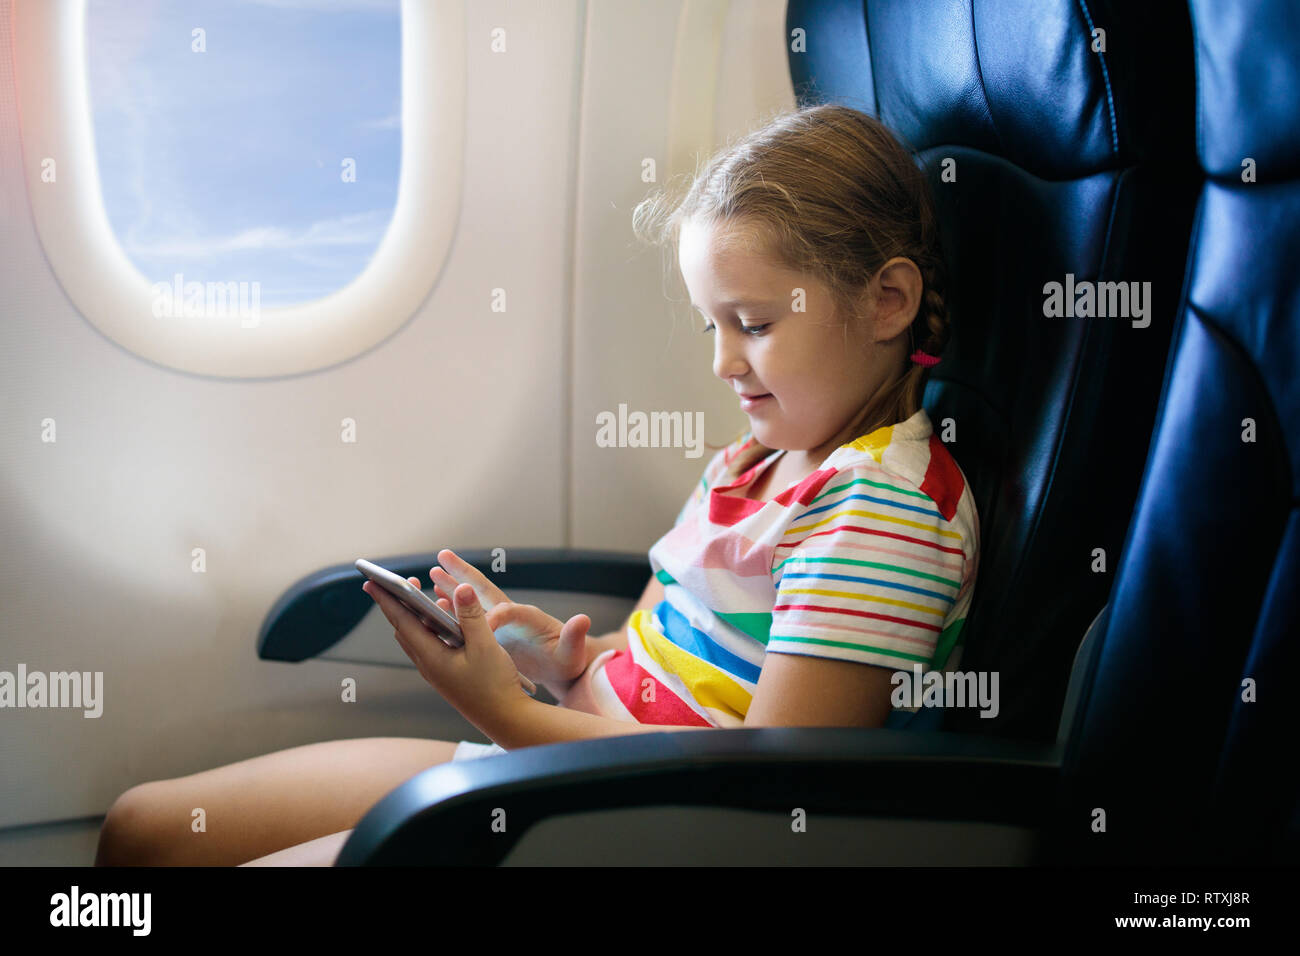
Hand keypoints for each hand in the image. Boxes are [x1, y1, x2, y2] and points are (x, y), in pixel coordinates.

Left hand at [362, 575, 528, 724]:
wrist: (505, 718)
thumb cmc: (495, 686)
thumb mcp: (485, 646)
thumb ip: (472, 615)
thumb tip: (461, 587)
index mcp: (431, 657)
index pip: (402, 621)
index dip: (386, 599)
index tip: (371, 582)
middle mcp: (428, 664)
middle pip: (403, 629)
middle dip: (396, 604)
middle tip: (392, 583)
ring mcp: (436, 671)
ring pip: (415, 637)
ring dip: (412, 615)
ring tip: (414, 596)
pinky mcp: (446, 674)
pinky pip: (429, 645)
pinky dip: (428, 627)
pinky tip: (441, 620)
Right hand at [426, 550, 591, 685]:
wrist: (564, 668)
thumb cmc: (569, 659)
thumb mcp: (572, 651)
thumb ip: (575, 636)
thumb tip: (584, 620)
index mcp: (528, 617)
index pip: (506, 611)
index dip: (492, 618)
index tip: (480, 628)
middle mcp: (511, 614)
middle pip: (484, 590)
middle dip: (463, 573)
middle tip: (442, 556)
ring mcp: (499, 623)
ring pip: (471, 600)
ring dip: (452, 587)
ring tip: (431, 573)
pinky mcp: (491, 633)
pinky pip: (466, 619)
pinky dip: (451, 609)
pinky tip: (435, 604)